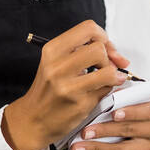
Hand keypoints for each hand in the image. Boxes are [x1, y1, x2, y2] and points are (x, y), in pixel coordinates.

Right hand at [2, 19, 126, 149]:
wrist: (32, 120)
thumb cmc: (48, 90)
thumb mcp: (55, 63)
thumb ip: (82, 51)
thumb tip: (118, 55)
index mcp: (52, 50)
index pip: (88, 29)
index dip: (103, 37)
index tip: (104, 47)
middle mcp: (57, 67)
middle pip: (99, 48)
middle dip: (109, 56)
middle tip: (104, 66)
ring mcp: (68, 86)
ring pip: (108, 70)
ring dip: (113, 74)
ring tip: (105, 79)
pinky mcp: (79, 104)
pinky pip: (106, 89)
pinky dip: (108, 88)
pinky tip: (98, 91)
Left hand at [70, 97, 149, 149]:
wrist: (143, 121)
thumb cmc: (133, 101)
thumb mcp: (133, 93)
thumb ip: (122, 91)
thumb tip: (102, 86)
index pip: (149, 111)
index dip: (131, 112)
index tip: (113, 113)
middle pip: (132, 131)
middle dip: (106, 130)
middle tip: (85, 131)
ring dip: (97, 147)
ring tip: (77, 146)